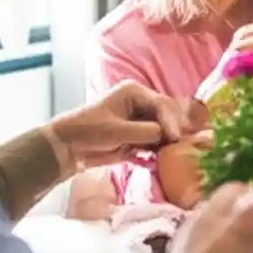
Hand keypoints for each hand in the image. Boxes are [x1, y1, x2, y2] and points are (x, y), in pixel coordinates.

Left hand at [46, 81, 207, 173]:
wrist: (67, 148)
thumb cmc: (88, 131)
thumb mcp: (118, 131)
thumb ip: (146, 132)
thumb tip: (169, 136)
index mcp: (135, 92)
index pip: (162, 105)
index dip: (172, 121)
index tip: (177, 137)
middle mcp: (141, 104)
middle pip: (167, 116)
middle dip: (175, 131)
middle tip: (185, 145)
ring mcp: (140, 121)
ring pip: (163, 131)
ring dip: (169, 142)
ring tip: (179, 153)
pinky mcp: (137, 138)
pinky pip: (155, 143)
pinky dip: (159, 151)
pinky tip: (163, 160)